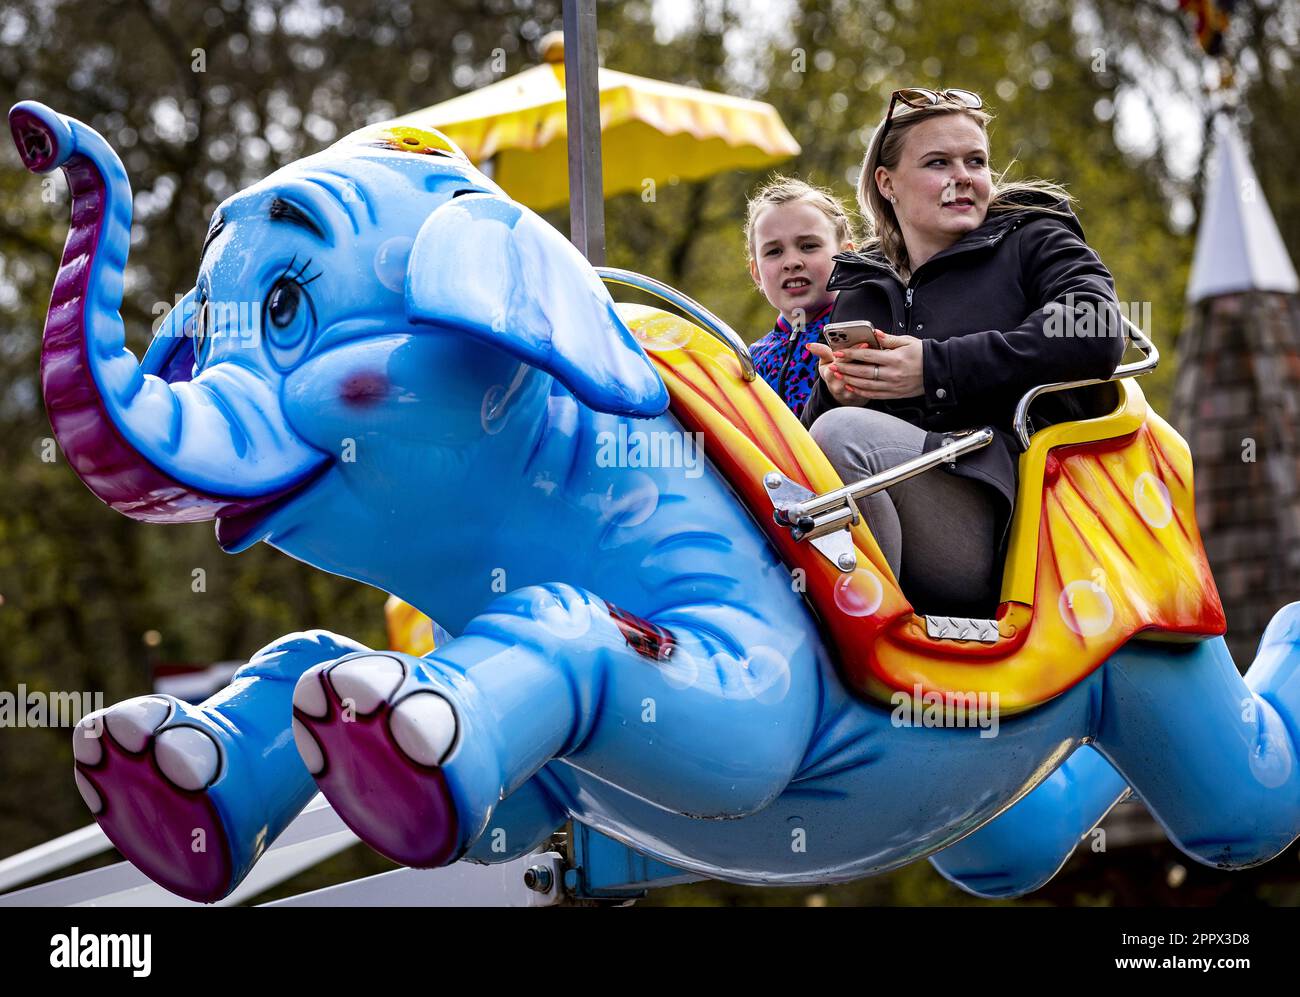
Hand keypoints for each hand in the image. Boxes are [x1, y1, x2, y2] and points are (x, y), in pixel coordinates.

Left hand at [807, 330, 923, 400]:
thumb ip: (889, 339)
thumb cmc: (923, 354)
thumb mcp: (908, 341)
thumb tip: (874, 333)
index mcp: (895, 358)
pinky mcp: (895, 394)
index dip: (851, 354)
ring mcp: (893, 386)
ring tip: (838, 375)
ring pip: (866, 385)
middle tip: (833, 365)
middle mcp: (892, 374)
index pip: (867, 356)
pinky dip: (861, 391)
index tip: (839, 353)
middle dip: (845, 368)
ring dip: (850, 380)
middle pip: (863, 372)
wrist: (938, 371)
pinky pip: (874, 394)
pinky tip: (851, 387)